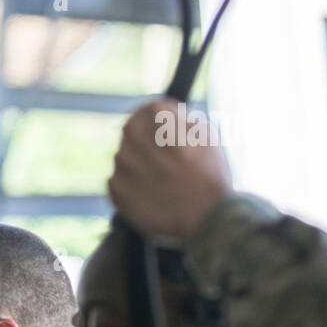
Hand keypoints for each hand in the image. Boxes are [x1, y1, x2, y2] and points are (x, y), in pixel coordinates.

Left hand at [108, 97, 233, 238]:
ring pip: (124, 157)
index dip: (156, 117)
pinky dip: (131, 186)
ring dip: (137, 164)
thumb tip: (167, 116)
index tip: (161, 126)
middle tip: (159, 155)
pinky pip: (118, 181)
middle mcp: (135, 139)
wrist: (205, 218)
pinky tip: (151, 194)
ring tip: (160, 180)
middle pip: (131, 130)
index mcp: (158, 121)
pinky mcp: (116, 190)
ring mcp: (122, 166)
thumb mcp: (206, 136)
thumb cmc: (210, 176)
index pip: (147, 108)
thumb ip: (180, 120)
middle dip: (145, 139)